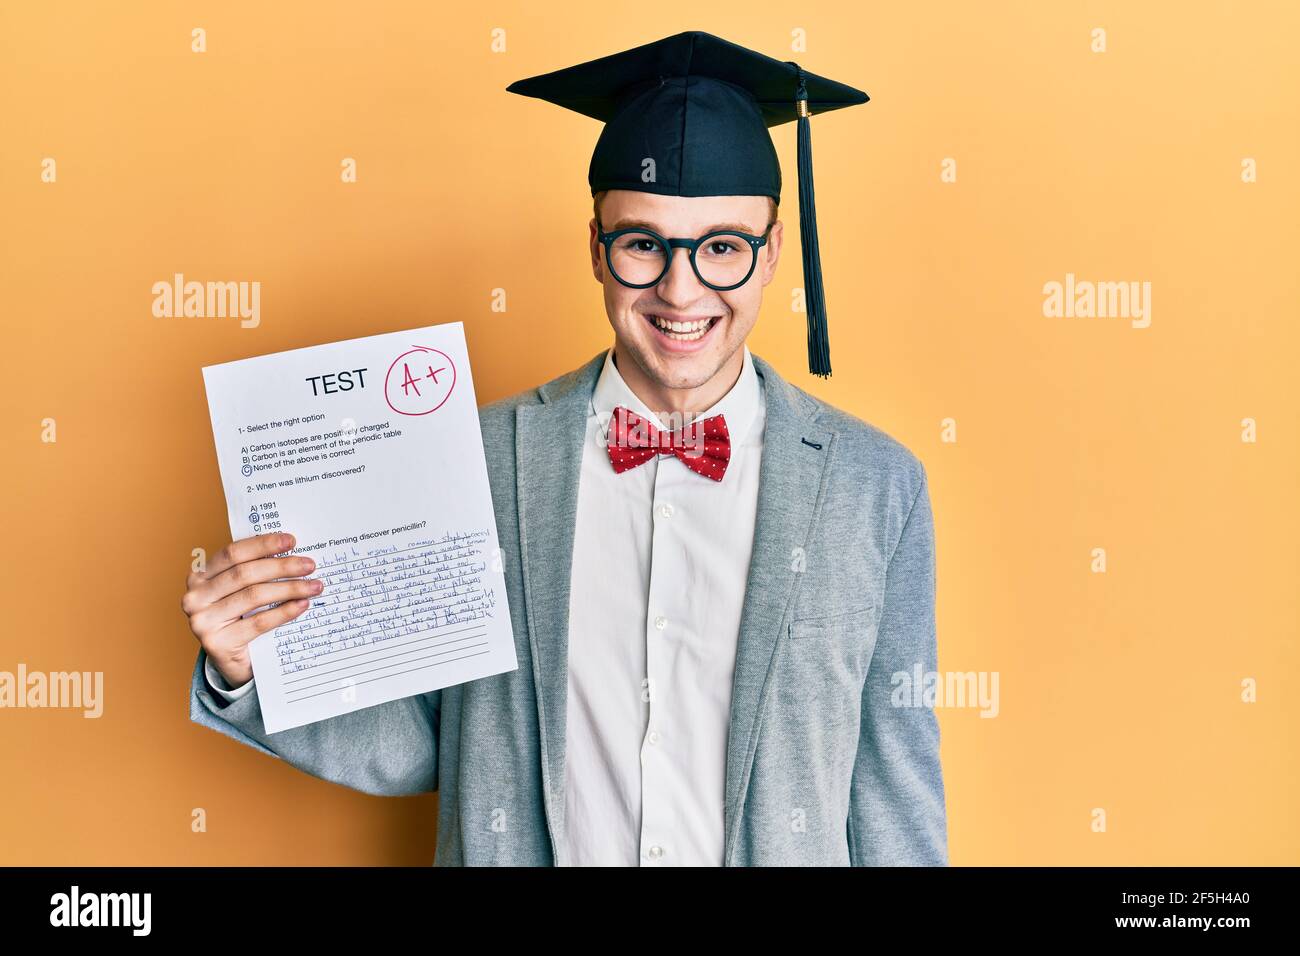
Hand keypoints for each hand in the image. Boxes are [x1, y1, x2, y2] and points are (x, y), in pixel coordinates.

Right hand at [182, 532, 320, 687]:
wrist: (233, 663)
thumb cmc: (241, 619)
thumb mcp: (241, 592)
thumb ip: (255, 572)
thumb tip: (294, 553)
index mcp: (200, 576)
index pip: (233, 553)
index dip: (263, 544)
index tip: (292, 541)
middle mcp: (195, 596)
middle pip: (244, 574)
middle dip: (282, 566)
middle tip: (309, 565)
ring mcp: (202, 621)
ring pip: (253, 596)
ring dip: (289, 588)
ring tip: (313, 586)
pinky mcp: (216, 643)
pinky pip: (258, 622)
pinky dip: (284, 612)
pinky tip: (302, 605)